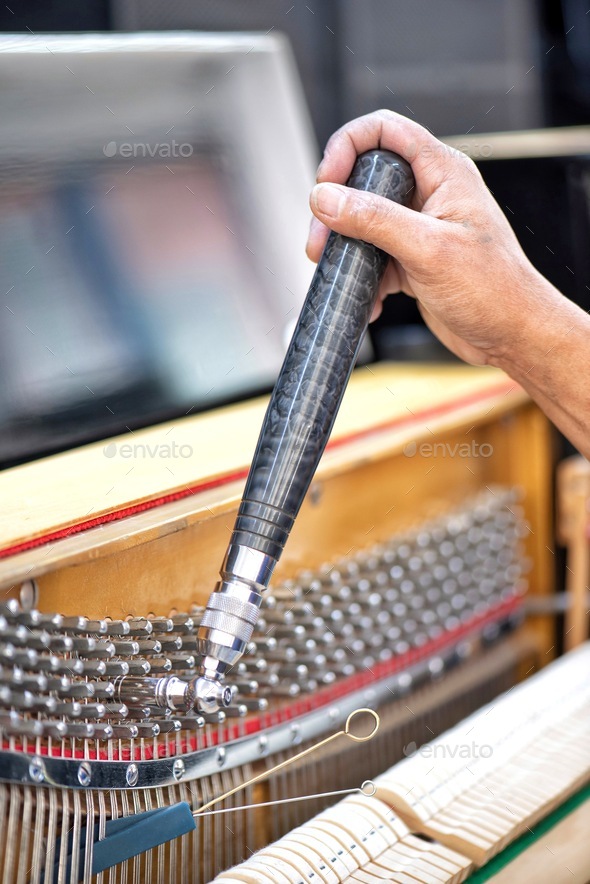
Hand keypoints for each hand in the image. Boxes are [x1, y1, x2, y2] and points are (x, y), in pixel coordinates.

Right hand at [307, 109, 547, 366]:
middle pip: (364, 178)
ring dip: (342, 247)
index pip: (384, 130)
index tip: (326, 183)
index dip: (347, 147)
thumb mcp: (428, 249)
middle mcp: (429, 194)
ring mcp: (419, 228)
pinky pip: (372, 258)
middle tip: (320, 241)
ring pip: (363, 222)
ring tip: (334, 271)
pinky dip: (361, 279)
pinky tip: (367, 301)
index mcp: (443, 172)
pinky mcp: (411, 261)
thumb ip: (374, 219)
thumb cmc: (494, 289)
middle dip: (335, 208)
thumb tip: (325, 197)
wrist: (512, 337)